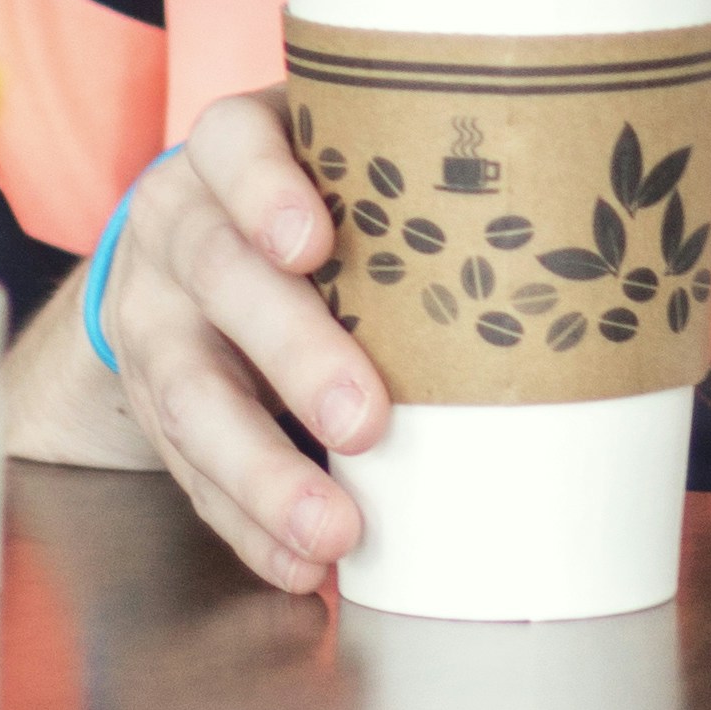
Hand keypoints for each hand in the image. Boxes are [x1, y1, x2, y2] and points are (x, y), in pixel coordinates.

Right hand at [0, 93, 382, 591]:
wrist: (185, 251)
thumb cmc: (319, 200)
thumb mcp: (344, 164)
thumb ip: (408, 186)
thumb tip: (560, 250)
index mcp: (228, 150)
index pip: (232, 145)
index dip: (263, 191)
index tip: (312, 242)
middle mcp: (178, 228)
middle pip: (221, 277)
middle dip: (293, 354)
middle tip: (364, 421)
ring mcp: (154, 317)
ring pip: (188, 393)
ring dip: (262, 472)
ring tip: (332, 530)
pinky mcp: (150, 402)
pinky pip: (188, 471)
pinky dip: (247, 524)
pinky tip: (298, 564)